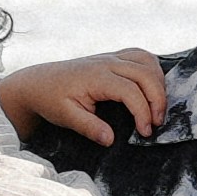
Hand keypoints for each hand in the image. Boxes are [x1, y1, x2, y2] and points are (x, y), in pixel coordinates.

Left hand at [0, 48, 170, 146]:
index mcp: (96, 76)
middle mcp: (106, 63)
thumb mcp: (66, 117)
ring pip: (147, 61)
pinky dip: (152, 69)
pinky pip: (140, 56)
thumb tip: (110, 140)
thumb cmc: (51, 99)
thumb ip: (89, 128)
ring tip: (157, 107)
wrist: (38, 83)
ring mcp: (110, 57)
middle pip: (145, 74)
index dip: (143, 112)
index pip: (130, 91)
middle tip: (157, 123)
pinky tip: (151, 88)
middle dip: (158, 99)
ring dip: (158, 83)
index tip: (145, 132)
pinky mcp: (112, 57)